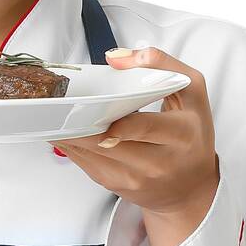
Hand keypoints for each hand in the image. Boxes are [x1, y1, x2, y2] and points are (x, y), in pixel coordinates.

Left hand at [58, 46, 219, 245]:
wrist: (190, 188)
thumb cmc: (191, 134)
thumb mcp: (191, 92)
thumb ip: (161, 63)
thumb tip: (116, 57)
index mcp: (181, 135)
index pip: (145, 127)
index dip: (118, 122)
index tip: (94, 110)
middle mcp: (158, 162)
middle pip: (107, 142)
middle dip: (79, 122)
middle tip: (57, 102)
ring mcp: (134, 178)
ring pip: (88, 152)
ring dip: (68, 131)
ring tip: (54, 111)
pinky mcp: (114, 185)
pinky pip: (83, 162)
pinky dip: (70, 142)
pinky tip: (64, 127)